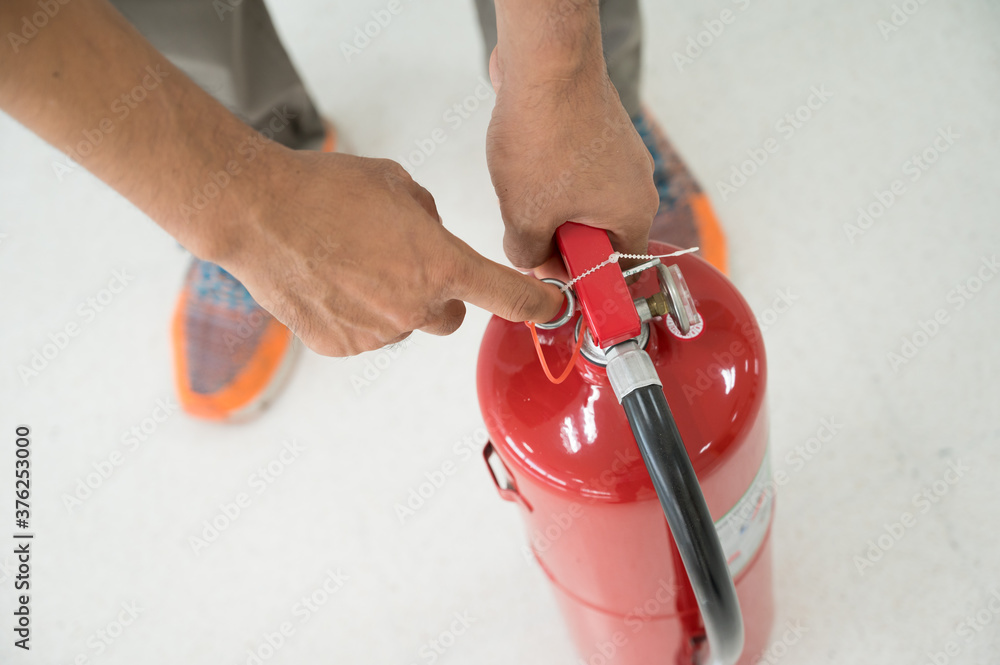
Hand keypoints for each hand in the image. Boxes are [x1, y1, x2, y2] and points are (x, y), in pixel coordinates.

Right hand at [208, 149, 562, 355]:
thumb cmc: (325, 190)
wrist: (257, 213)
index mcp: (439, 264)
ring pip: (404, 325)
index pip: (507, 296)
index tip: (549, 309)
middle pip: (450, 317)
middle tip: (404, 264)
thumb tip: (433, 238)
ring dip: (393, 303)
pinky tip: (330, 283)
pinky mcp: (341, 346)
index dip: (536, 305)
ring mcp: (376, 333)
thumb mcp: (397, 186)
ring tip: (352, 265)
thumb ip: (430, 221)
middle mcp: (414, 307)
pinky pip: (366, 334)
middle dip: (438, 295)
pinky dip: (357, 316)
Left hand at [484, 47, 658, 272]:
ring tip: (525, 188)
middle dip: (559, 237)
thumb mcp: (525, 215)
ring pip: (584, 201)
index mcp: (634, 214)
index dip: (580, 278)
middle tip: (529, 229)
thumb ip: (528, 254)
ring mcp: (624, 154)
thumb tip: (531, 263)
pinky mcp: (604, 131)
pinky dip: (554, 174)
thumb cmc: (545, 136)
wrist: (547, 64)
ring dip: (552, 205)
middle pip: (598, 235)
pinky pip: (579, 170)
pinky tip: (529, 162)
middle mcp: (639, 184)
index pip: (616, 269)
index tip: (551, 274)